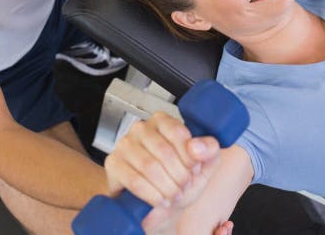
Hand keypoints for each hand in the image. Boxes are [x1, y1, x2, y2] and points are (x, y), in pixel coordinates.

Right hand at [104, 112, 224, 233]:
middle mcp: (141, 128)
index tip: (194, 170)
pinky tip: (160, 200)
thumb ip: (210, 151)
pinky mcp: (113, 164)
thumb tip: (197, 146)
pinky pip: (134, 180)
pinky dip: (152, 194)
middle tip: (184, 187)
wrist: (158, 204)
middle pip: (164, 151)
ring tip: (174, 196)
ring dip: (167, 187)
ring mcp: (125, 145)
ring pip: (150, 167)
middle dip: (179, 175)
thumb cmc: (179, 180)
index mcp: (163, 121)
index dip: (189, 156)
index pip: (178, 132)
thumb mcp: (203, 166)